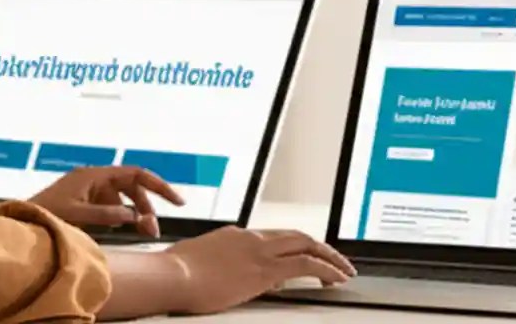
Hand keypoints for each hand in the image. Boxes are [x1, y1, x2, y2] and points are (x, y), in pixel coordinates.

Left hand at [29, 165, 183, 237]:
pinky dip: (123, 214)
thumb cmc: (45, 213)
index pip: (136, 174)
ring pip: (124, 197)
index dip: (159, 186)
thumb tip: (133, 214)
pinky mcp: (86, 200)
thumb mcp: (77, 215)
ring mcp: (90, 188)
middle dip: (147, 207)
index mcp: (95, 174)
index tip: (178, 202)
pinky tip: (123, 226)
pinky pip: (112, 204)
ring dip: (137, 213)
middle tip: (154, 231)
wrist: (21, 219)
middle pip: (132, 187)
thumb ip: (106, 213)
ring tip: (144, 232)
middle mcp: (95, 178)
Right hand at [162, 227, 356, 314]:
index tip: (303, 258)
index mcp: (234, 236)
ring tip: (344, 270)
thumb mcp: (197, 263)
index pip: (272, 238)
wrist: (172, 275)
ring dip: (329, 257)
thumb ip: (217, 265)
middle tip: (335, 259)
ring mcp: (259, 252)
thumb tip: (225, 275)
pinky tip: (336, 279)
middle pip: (295, 236)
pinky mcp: (265, 270)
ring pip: (306, 245)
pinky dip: (326, 269)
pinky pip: (306, 265)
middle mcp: (250, 238)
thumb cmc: (174, 274)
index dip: (292, 248)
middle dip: (319, 247)